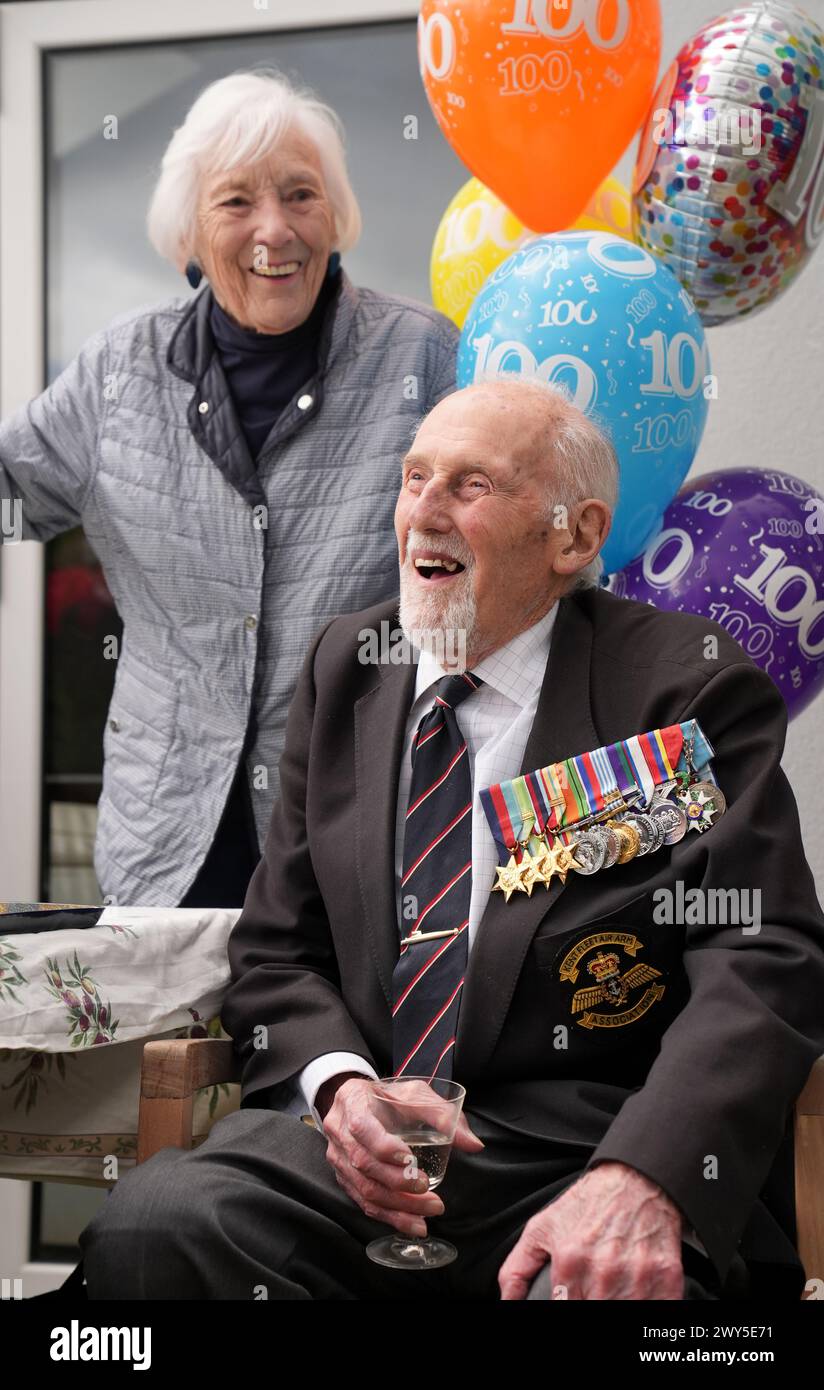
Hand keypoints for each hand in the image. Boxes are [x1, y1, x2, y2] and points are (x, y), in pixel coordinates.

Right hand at [318, 1074, 484, 1237]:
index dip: (385, 1147)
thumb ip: (443, 1115)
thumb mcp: (414, 1094)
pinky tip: (409, 1223)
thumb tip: (474, 1145)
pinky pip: (363, 1202)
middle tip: (429, 1193)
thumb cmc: (386, 1097)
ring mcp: (338, 1159)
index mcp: (353, 1105)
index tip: (412, 1160)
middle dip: (399, 1185)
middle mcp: (340, 1134)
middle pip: (365, 1165)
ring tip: (426, 1216)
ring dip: (397, 1207)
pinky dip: (388, 1216)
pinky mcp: (344, 1178)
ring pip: (364, 1189)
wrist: (353, 1102)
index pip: (362, 1128)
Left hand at [498, 1160, 684, 1299]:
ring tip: (609, 1291)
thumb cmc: (589, 1204)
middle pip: (593, 1313)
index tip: (568, 1300)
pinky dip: (645, 1308)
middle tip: (589, 1292)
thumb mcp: (542, 1228)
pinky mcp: (666, 1280)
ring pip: (623, 1315)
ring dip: (615, 1306)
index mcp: (570, 1261)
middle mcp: (603, 1273)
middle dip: (588, 1303)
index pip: (561, 1312)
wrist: (635, 1180)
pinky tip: (633, 1294)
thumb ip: (517, 1270)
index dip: (563, 1310)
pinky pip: (656, 1313)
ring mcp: (637, 1278)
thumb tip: (507, 1303)